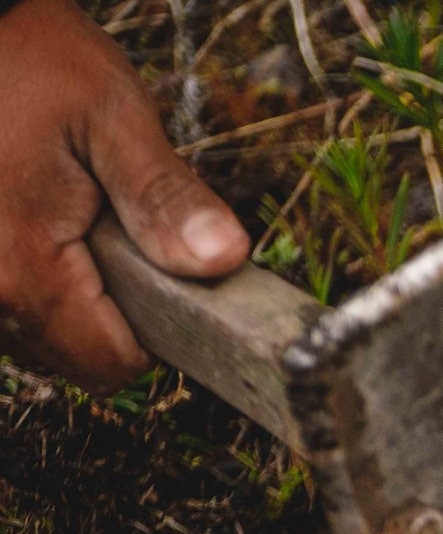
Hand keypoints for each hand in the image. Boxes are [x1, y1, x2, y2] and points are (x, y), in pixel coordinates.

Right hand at [0, 0, 249, 389]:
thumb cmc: (33, 61)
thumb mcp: (114, 119)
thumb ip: (165, 198)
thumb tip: (222, 260)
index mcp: (22, 271)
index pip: (113, 363)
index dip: (158, 333)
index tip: (167, 276)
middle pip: (77, 355)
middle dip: (115, 308)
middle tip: (117, 227)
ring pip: (43, 333)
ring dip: (75, 290)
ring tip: (77, 212)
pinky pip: (17, 301)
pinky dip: (44, 271)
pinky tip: (48, 215)